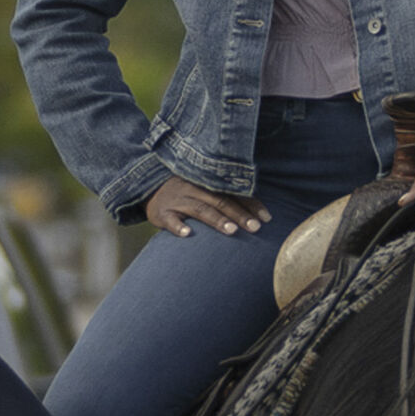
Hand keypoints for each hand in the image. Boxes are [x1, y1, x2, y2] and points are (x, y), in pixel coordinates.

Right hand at [146, 175, 270, 237]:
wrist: (147, 187)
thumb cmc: (184, 191)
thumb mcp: (202, 186)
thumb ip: (224, 195)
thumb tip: (259, 212)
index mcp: (206, 181)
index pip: (233, 192)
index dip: (250, 203)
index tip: (268, 218)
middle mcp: (193, 187)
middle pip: (220, 200)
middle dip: (239, 214)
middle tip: (256, 228)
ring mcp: (177, 200)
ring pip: (199, 209)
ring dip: (216, 220)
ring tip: (232, 231)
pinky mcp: (161, 212)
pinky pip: (170, 220)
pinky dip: (177, 226)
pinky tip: (187, 234)